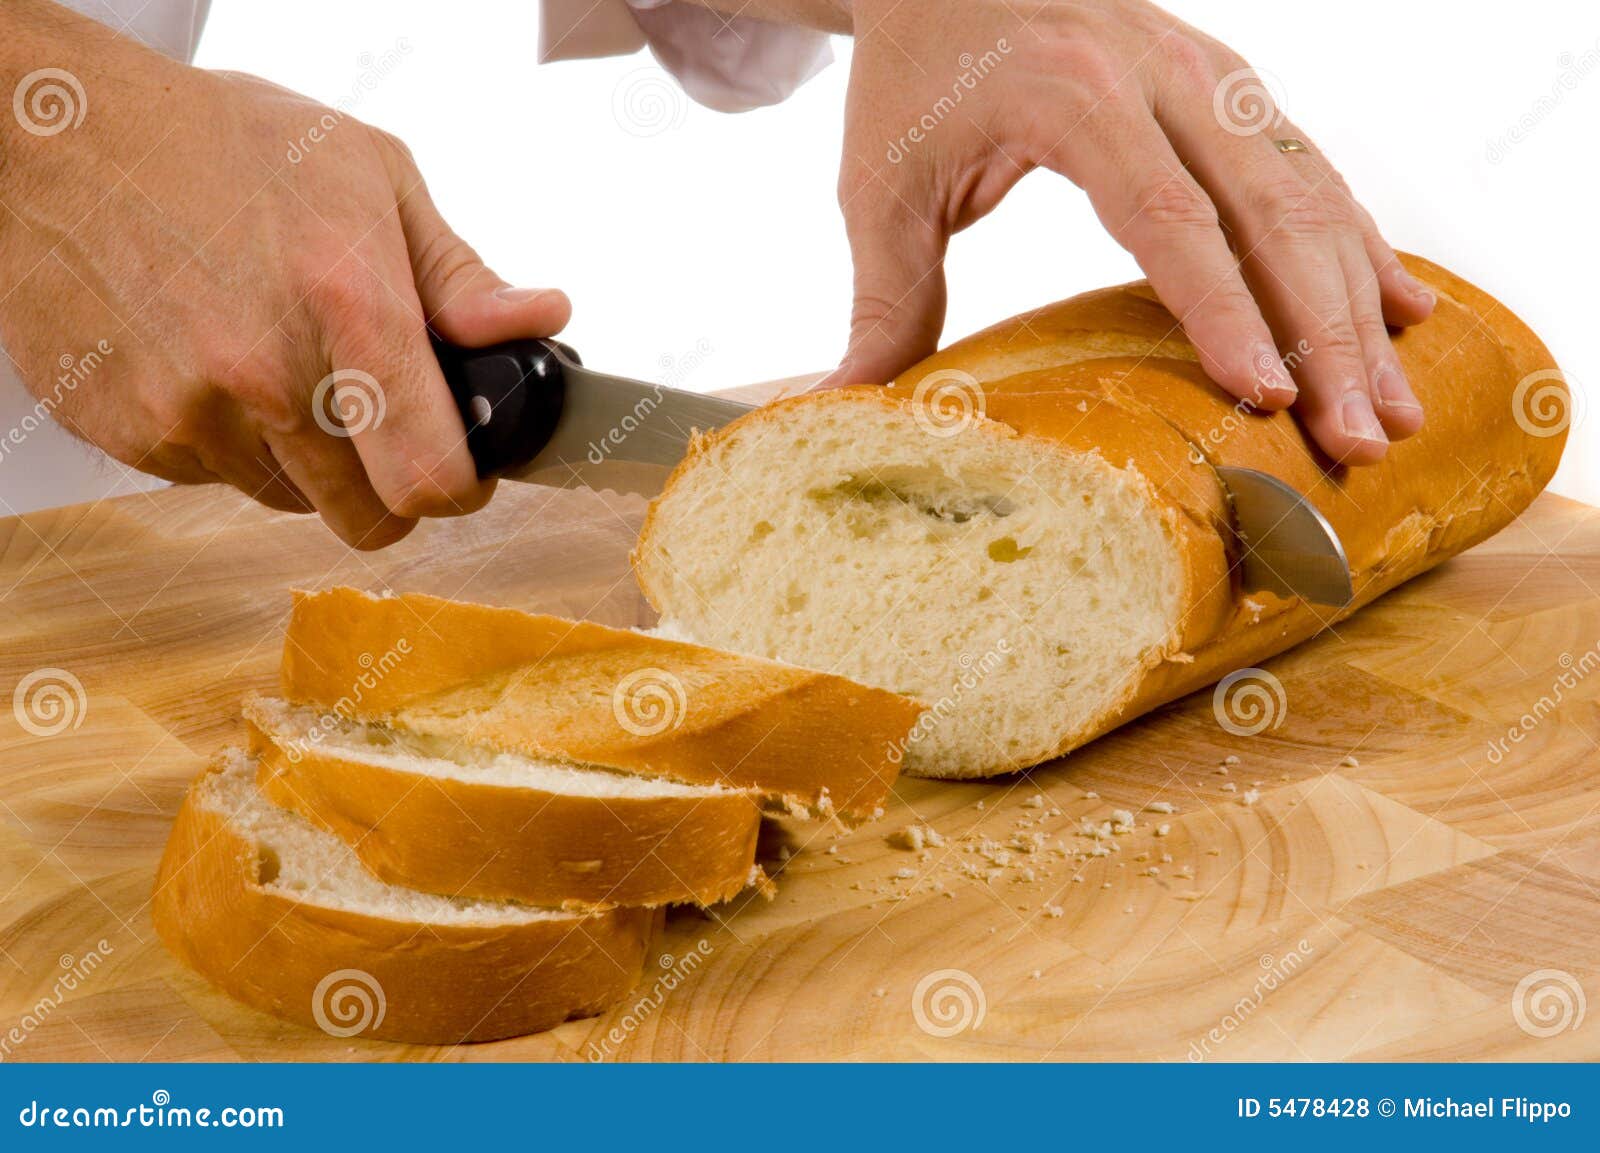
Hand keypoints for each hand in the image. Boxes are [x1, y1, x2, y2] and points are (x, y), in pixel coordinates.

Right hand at [0, 1, 567, 545]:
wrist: (59, 136)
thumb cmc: (222, 143)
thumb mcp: (372, 177)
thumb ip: (462, 276)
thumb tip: (541, 320)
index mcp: (350, 311)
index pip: (431, 479)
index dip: (461, 489)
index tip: (462, 468)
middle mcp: (269, 377)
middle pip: (366, 520)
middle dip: (389, 486)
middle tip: (381, 424)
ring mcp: (190, 414)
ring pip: (291, 501)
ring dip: (306, 460)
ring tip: (282, 363)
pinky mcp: (127, 433)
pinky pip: (213, 477)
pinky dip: (230, 440)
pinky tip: (212, 361)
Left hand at [829, 0, 1435, 463]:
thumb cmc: (914, 76)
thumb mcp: (880, 184)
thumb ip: (882, 298)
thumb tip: (844, 407)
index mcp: (1077, 98)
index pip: (1169, 217)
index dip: (1224, 310)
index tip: (1267, 395)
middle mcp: (1167, 77)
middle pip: (1271, 213)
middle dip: (1325, 334)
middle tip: (1360, 437)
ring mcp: (1215, 77)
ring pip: (1314, 193)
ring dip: (1364, 304)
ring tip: (1398, 405)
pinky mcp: (1235, 89)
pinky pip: (1315, 170)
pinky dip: (1363, 244)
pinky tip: (1405, 311)